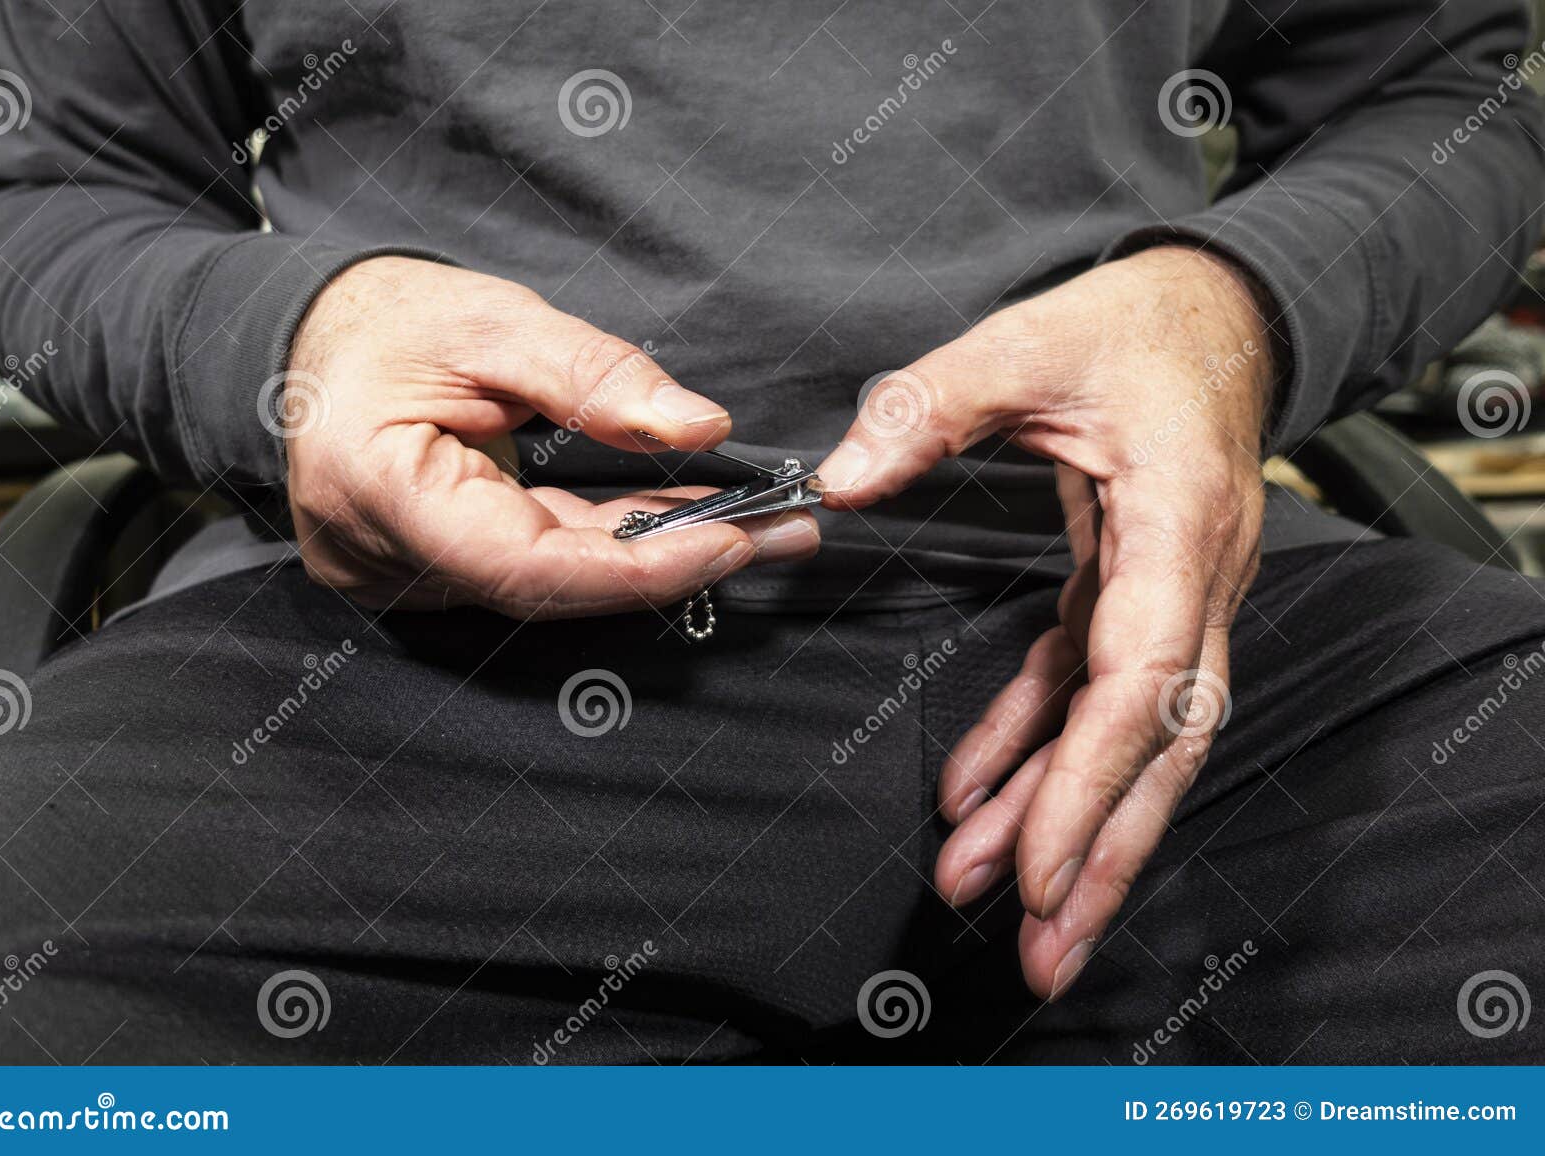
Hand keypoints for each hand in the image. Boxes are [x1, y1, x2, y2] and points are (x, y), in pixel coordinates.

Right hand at [284, 256, 817, 614]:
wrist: (310, 344)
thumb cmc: (387, 323)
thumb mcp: (495, 321)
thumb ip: (596, 376)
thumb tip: (702, 426)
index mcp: (380, 492)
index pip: (529, 566)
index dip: (640, 567)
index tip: (734, 539)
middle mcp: (387, 561)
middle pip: (552, 588)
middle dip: (674, 560)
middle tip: (782, 529)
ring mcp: (407, 578)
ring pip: (551, 585)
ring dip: (654, 555)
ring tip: (754, 522)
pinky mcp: (434, 576)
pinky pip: (534, 571)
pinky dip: (610, 547)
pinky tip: (687, 523)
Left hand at [818, 247, 1275, 997]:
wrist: (1212, 313)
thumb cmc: (1135, 327)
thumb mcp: (1024, 343)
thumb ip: (929, 407)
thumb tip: (842, 480)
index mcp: (1179, 524)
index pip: (1143, 680)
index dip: (1091, 783)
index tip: (1040, 867)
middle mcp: (1193, 581)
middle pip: (1158, 747)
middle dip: (1104, 854)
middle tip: (1045, 949)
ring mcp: (1168, 598)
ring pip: (1126, 738)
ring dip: (1066, 822)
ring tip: (998, 899)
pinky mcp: (1128, 597)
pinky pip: (1084, 692)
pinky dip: (1033, 749)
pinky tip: (979, 797)